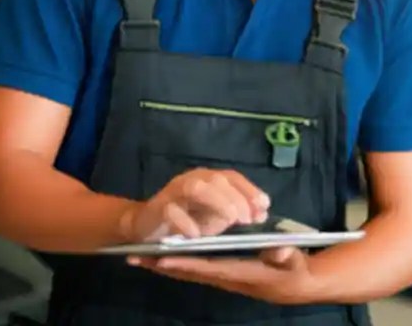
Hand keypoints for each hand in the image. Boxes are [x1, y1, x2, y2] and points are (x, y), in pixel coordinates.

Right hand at [119, 168, 270, 241]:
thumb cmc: (187, 220)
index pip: (232, 177)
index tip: (264, 206)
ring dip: (216, 202)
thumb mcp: (216, 217)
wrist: (147, 225)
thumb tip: (262, 214)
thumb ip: (237, 214)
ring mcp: (173, 192)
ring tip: (230, 220)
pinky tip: (196, 236)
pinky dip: (186, 223)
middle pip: (216, 180)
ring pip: (195, 187)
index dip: (250, 190)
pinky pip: (171, 212)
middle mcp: (192, 180)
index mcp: (208, 179)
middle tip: (248, 220)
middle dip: (237, 198)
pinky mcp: (158, 208)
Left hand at [128, 247, 318, 304]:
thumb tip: (279, 251)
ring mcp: (221, 276)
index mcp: (239, 273)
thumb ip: (285, 256)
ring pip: (187, 271)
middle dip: (161, 265)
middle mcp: (225, 277)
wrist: (298, 284)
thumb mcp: (294, 260)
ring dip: (163, 265)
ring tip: (139, 257)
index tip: (161, 256)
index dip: (184, 261)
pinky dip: (176, 263)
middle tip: (134, 257)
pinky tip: (162, 257)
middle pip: (187, 271)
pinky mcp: (222, 273)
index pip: (206, 266)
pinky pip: (194, 269)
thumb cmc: (295, 270)